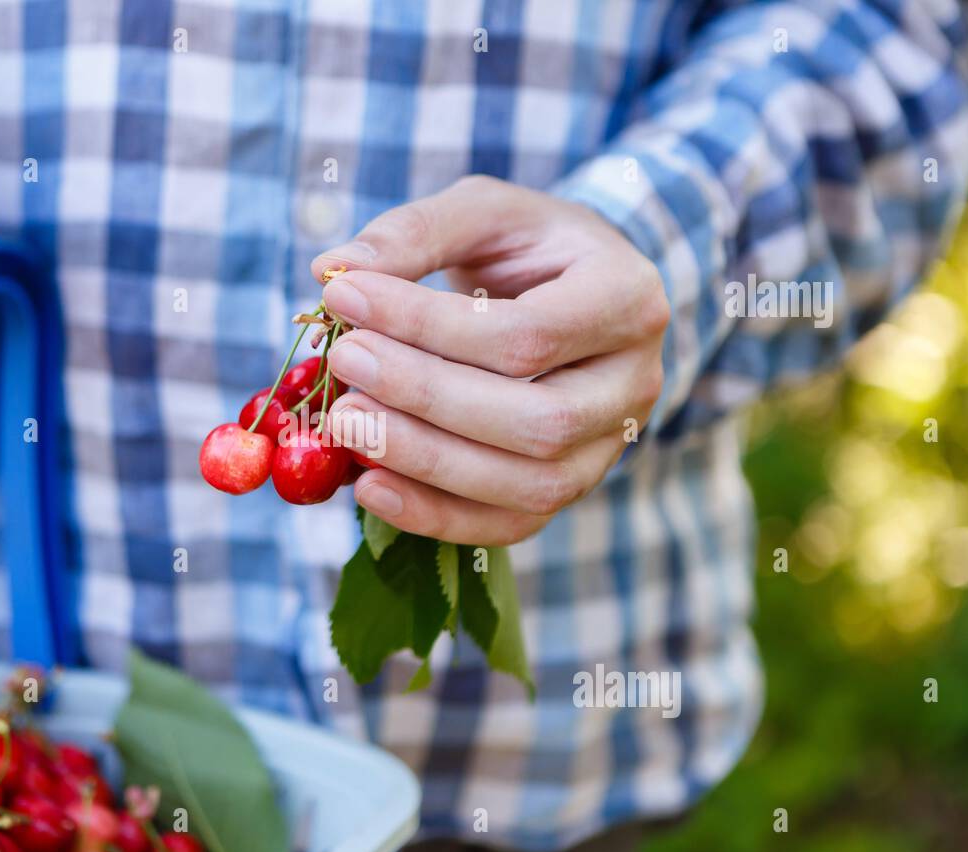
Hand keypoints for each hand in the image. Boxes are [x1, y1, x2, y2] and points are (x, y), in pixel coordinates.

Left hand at [314, 175, 669, 545]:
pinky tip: (370, 487)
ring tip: (345, 422)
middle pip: (537, 421)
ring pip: (529, 484)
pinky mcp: (572, 489)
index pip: (526, 334)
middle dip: (427, 397)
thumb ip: (416, 232)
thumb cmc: (530, 248)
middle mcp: (635, 383)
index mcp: (628, 299)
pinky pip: (512, 524)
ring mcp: (610, 448)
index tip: (343, 295)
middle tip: (345, 360)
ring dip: (425, 462)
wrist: (575, 294)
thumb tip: (332, 269)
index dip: (427, 324)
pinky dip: (436, 516)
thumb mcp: (485, 212)